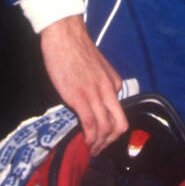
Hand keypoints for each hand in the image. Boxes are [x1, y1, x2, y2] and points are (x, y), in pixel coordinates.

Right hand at [39, 13, 128, 156]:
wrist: (65, 35)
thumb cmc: (75, 49)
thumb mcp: (96, 68)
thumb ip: (98, 84)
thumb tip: (90, 101)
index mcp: (115, 83)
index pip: (119, 112)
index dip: (110, 128)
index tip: (100, 134)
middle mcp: (110, 90)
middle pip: (120, 125)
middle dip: (110, 142)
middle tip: (99, 148)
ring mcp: (96, 95)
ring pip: (105, 129)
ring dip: (99, 144)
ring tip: (91, 150)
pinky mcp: (80, 98)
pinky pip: (90, 125)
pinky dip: (89, 138)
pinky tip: (84, 143)